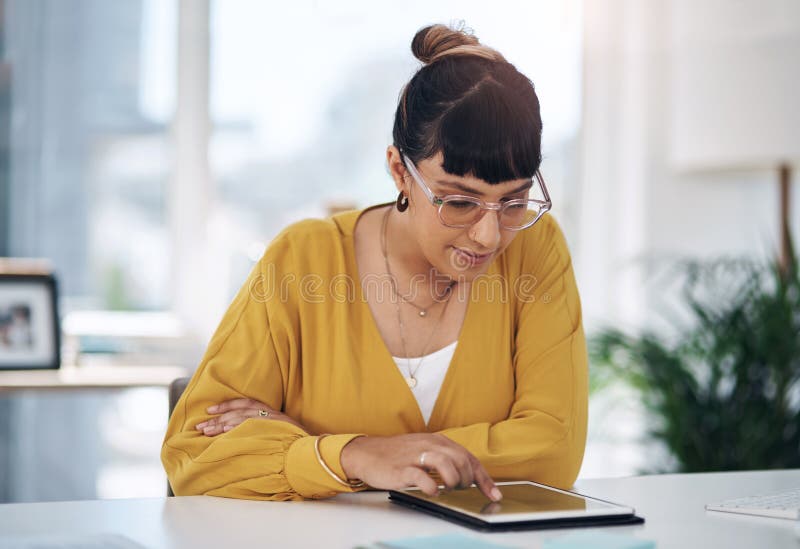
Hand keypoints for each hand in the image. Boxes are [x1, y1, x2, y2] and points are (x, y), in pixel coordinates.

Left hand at [195, 398, 308, 435]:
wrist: (315, 450)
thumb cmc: (300, 445)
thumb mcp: (284, 432)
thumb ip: (268, 430)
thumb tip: (246, 435)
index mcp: (273, 413)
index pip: (246, 403)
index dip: (227, 405)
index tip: (211, 410)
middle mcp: (270, 415)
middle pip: (238, 412)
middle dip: (218, 418)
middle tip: (200, 425)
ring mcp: (271, 423)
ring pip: (240, 420)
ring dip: (221, 426)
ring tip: (205, 432)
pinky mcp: (272, 431)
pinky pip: (249, 429)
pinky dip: (234, 431)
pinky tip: (222, 435)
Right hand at [340, 433, 501, 501]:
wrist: (367, 453)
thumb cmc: (398, 455)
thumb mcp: (425, 451)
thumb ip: (445, 459)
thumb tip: (468, 476)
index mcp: (438, 441)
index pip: (469, 458)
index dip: (485, 479)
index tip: (494, 495)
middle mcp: (430, 445)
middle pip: (462, 461)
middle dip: (468, 480)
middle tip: (461, 490)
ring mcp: (416, 456)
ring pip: (447, 465)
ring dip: (454, 481)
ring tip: (449, 489)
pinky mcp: (402, 468)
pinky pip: (422, 478)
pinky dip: (432, 487)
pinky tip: (433, 492)